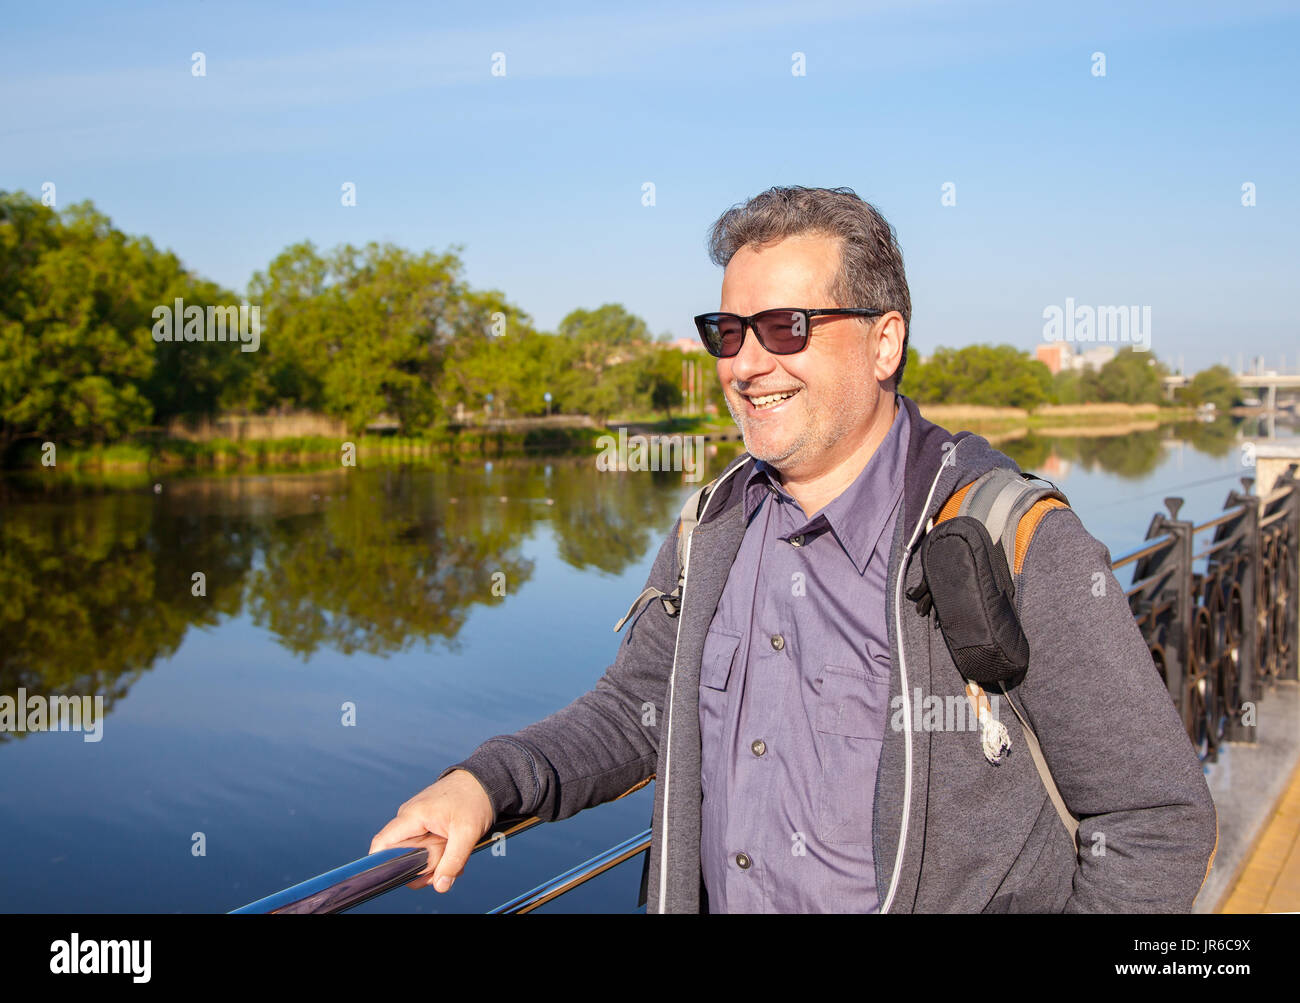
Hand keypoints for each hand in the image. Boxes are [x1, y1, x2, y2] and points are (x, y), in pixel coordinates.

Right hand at [369, 770, 494, 892]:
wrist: (484, 781)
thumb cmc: (474, 800)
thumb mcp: (467, 833)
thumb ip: (453, 862)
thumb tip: (440, 886)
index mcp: (412, 816)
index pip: (382, 844)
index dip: (383, 865)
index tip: (404, 876)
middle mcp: (409, 818)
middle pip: (401, 856)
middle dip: (422, 868)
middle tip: (445, 865)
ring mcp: (417, 821)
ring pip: (415, 853)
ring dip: (434, 861)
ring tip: (455, 853)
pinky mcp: (425, 823)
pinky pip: (424, 845)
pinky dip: (438, 852)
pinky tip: (454, 849)